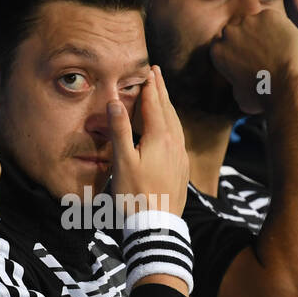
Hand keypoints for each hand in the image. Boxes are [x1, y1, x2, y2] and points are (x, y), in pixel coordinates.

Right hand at [107, 64, 188, 218]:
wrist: (157, 226)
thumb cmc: (135, 196)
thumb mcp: (122, 162)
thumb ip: (120, 130)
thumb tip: (115, 102)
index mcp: (160, 138)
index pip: (155, 105)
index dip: (150, 87)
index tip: (149, 70)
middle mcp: (175, 143)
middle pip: (168, 110)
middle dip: (161, 91)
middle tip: (157, 73)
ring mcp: (180, 157)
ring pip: (176, 123)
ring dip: (168, 106)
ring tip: (162, 95)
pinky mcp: (182, 168)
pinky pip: (178, 137)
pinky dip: (172, 123)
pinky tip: (170, 128)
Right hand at [209, 8, 297, 114]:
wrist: (286, 87)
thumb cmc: (262, 96)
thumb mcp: (238, 94)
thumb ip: (234, 80)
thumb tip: (238, 81)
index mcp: (217, 50)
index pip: (224, 44)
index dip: (237, 51)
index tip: (248, 59)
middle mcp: (229, 32)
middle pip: (238, 30)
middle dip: (248, 39)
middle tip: (264, 53)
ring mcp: (250, 21)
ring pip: (257, 23)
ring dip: (265, 33)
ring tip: (277, 50)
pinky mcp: (269, 15)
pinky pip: (274, 19)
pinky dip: (281, 28)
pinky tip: (286, 43)